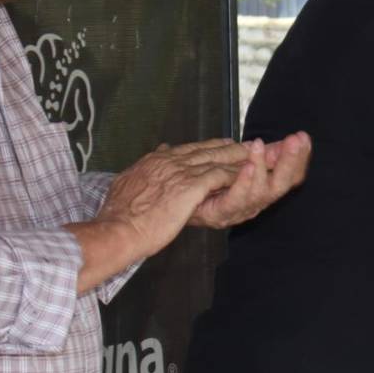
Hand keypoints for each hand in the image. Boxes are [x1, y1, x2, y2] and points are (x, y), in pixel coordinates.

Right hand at [97, 138, 254, 259]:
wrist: (118, 228)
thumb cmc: (119, 215)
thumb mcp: (128, 183)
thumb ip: (144, 169)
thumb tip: (156, 154)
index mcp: (156, 160)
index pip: (188, 149)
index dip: (209, 146)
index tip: (224, 144)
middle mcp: (170, 161)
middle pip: (206, 149)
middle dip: (229, 147)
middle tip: (247, 144)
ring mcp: (181, 172)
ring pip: (217, 159)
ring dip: (238, 158)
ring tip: (256, 156)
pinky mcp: (190, 186)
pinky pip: (220, 176)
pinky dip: (235, 173)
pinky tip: (249, 174)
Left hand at [188, 133, 311, 229]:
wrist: (171, 205)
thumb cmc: (203, 184)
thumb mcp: (235, 163)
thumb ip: (258, 156)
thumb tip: (281, 142)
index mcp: (260, 191)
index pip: (289, 177)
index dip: (298, 158)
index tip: (303, 139)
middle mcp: (255, 203)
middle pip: (281, 185)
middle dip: (290, 161)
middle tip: (295, 141)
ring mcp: (239, 211)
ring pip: (262, 192)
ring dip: (264, 167)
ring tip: (261, 147)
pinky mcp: (221, 215)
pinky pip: (238, 199)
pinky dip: (245, 182)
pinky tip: (247, 165)